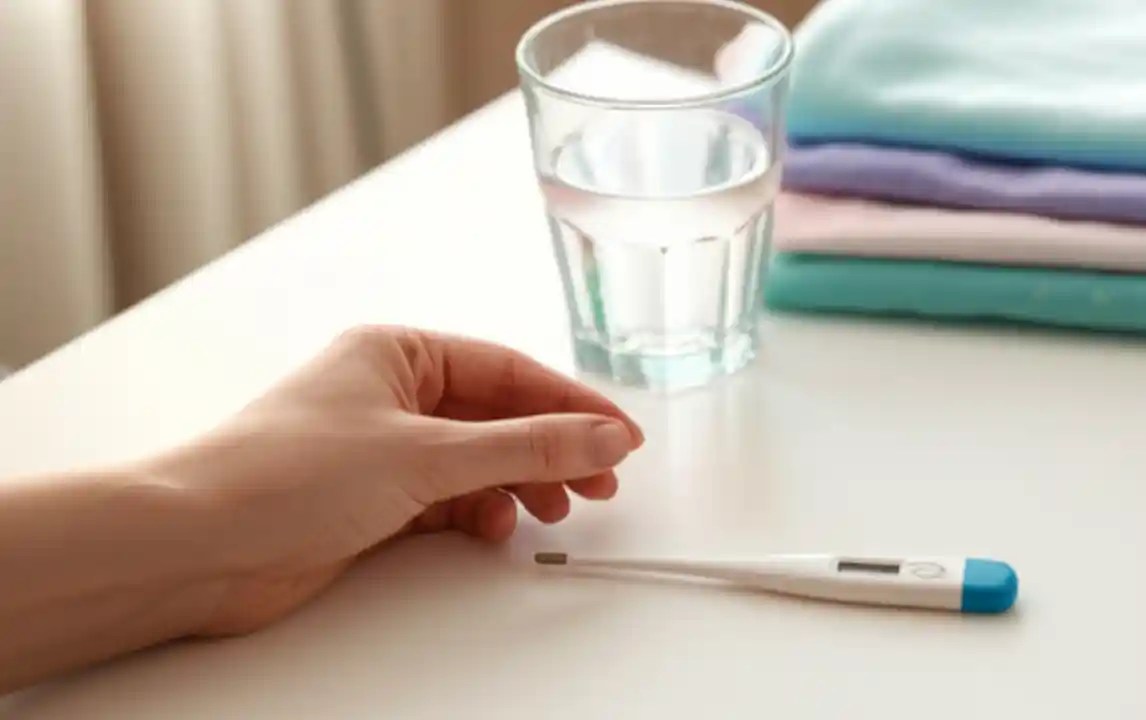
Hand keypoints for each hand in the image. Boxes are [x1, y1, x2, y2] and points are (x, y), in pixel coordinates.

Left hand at [153, 326, 643, 635]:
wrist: (196, 546)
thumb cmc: (278, 474)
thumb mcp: (425, 454)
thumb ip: (523, 448)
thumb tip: (598, 436)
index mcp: (398, 352)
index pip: (508, 371)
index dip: (570, 404)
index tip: (617, 436)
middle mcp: (390, 395)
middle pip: (498, 418)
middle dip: (550, 450)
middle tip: (599, 481)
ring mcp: (381, 450)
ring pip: (476, 462)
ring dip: (518, 486)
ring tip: (553, 510)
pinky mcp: (371, 501)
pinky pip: (448, 500)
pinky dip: (478, 514)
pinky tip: (493, 527)